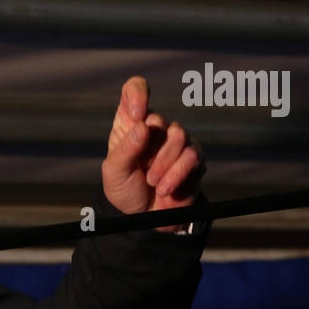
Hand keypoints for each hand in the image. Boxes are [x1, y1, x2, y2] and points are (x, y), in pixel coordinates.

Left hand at [101, 76, 205, 231]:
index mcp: (129, 124)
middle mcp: (154, 128)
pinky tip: (165, 189)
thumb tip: (144, 126)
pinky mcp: (194, 158)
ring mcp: (176, 141)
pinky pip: (191, 156)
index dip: (138, 94)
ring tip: (153, 182)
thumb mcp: (114, 172)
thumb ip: (125, 149)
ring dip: (163, 165)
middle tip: (143, 169)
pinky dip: (176, 175)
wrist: (143, 218)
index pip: (134, 90)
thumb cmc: (124, 190)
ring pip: (178, 136)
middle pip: (159, 119)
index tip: (137, 115)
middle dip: (150, 149)